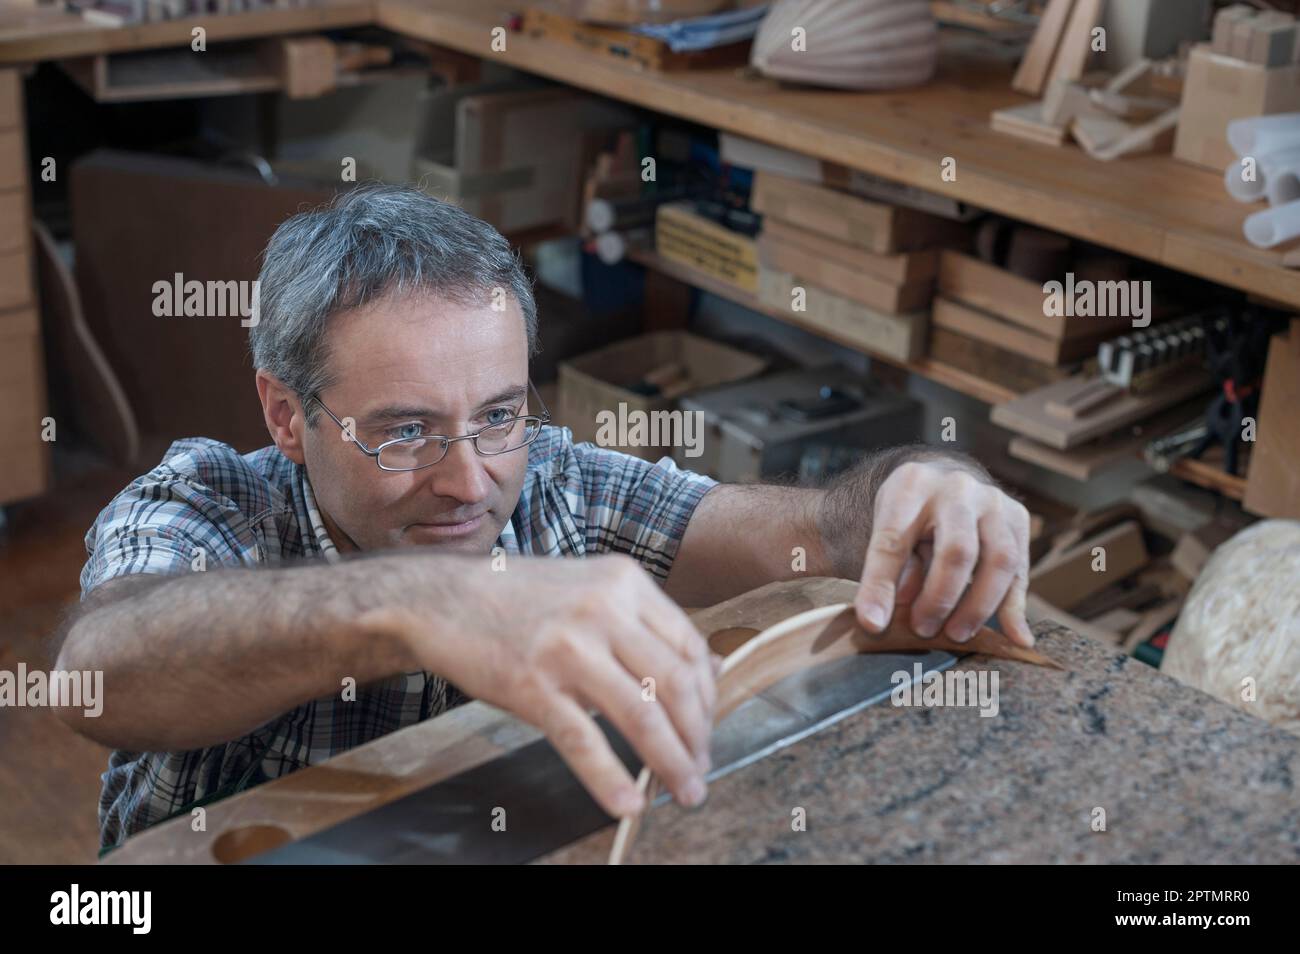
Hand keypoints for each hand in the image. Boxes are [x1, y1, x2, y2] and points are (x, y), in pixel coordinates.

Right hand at [368, 553, 715, 817]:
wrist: (440, 595)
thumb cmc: (517, 597)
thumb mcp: (590, 589)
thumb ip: (644, 623)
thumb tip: (709, 666)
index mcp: (624, 582)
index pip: (690, 646)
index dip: (709, 696)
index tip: (706, 728)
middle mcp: (603, 609)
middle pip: (676, 683)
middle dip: (698, 736)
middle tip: (700, 769)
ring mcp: (567, 647)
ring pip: (641, 714)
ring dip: (671, 761)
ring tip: (683, 791)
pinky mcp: (531, 684)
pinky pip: (583, 740)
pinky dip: (610, 778)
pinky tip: (627, 802)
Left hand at [852, 462, 1033, 647]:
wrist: (945, 481)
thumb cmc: (907, 515)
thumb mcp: (882, 530)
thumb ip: (882, 572)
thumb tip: (881, 618)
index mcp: (910, 486)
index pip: (892, 542)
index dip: (880, 586)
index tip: (871, 624)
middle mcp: (956, 488)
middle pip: (957, 550)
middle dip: (940, 598)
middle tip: (923, 630)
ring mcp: (993, 501)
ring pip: (1000, 560)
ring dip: (979, 606)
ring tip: (956, 635)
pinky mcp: (1018, 518)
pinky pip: (1020, 569)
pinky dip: (1015, 607)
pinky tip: (1015, 638)